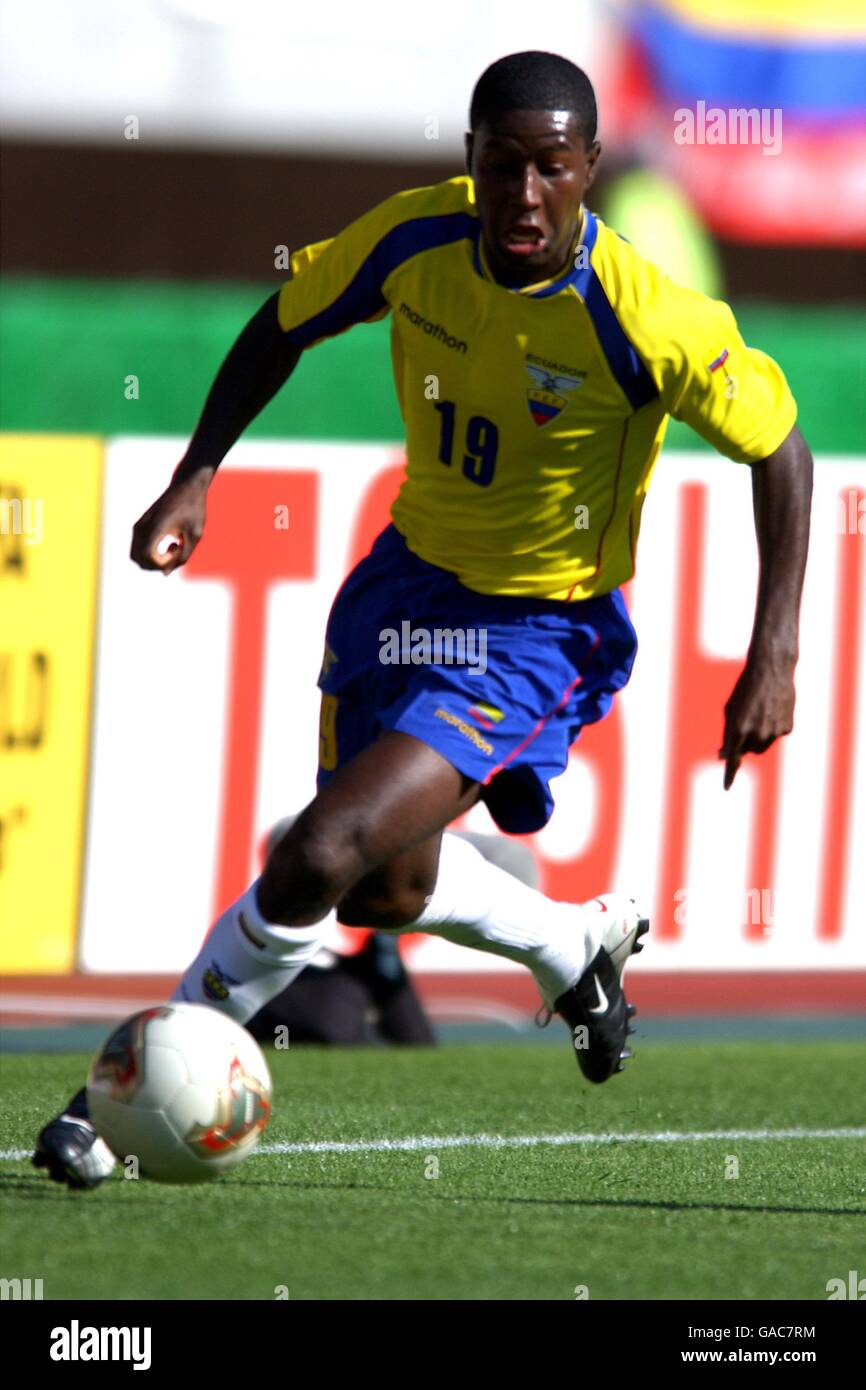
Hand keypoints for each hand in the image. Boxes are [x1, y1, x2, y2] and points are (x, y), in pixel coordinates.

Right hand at [130, 468, 210, 574]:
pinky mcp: (141, 525)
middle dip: (156, 565)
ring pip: (137, 555)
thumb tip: (165, 574)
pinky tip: (171, 543)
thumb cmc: (193, 509)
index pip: (147, 556)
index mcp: (155, 526)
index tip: (178, 551)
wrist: (187, 486)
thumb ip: (182, 556)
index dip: (162, 563)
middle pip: (138, 559)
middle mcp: (142, 526)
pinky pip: (140, 547)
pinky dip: (153, 553)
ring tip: (174, 547)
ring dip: (154, 560)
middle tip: (176, 553)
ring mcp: (139, 525)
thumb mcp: (194, 535)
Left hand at [719, 654, 795, 789]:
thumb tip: (723, 756)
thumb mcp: (731, 709)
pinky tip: (772, 710)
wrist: (772, 669)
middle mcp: (756, 732)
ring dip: (758, 737)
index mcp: (738, 727)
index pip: (733, 757)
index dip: (730, 774)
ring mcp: (774, 732)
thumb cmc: (745, 688)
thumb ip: (727, 733)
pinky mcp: (787, 728)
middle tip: (746, 725)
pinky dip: (772, 728)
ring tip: (759, 714)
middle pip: (747, 751)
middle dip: (744, 744)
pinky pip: (775, 736)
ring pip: (762, 746)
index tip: (727, 787)